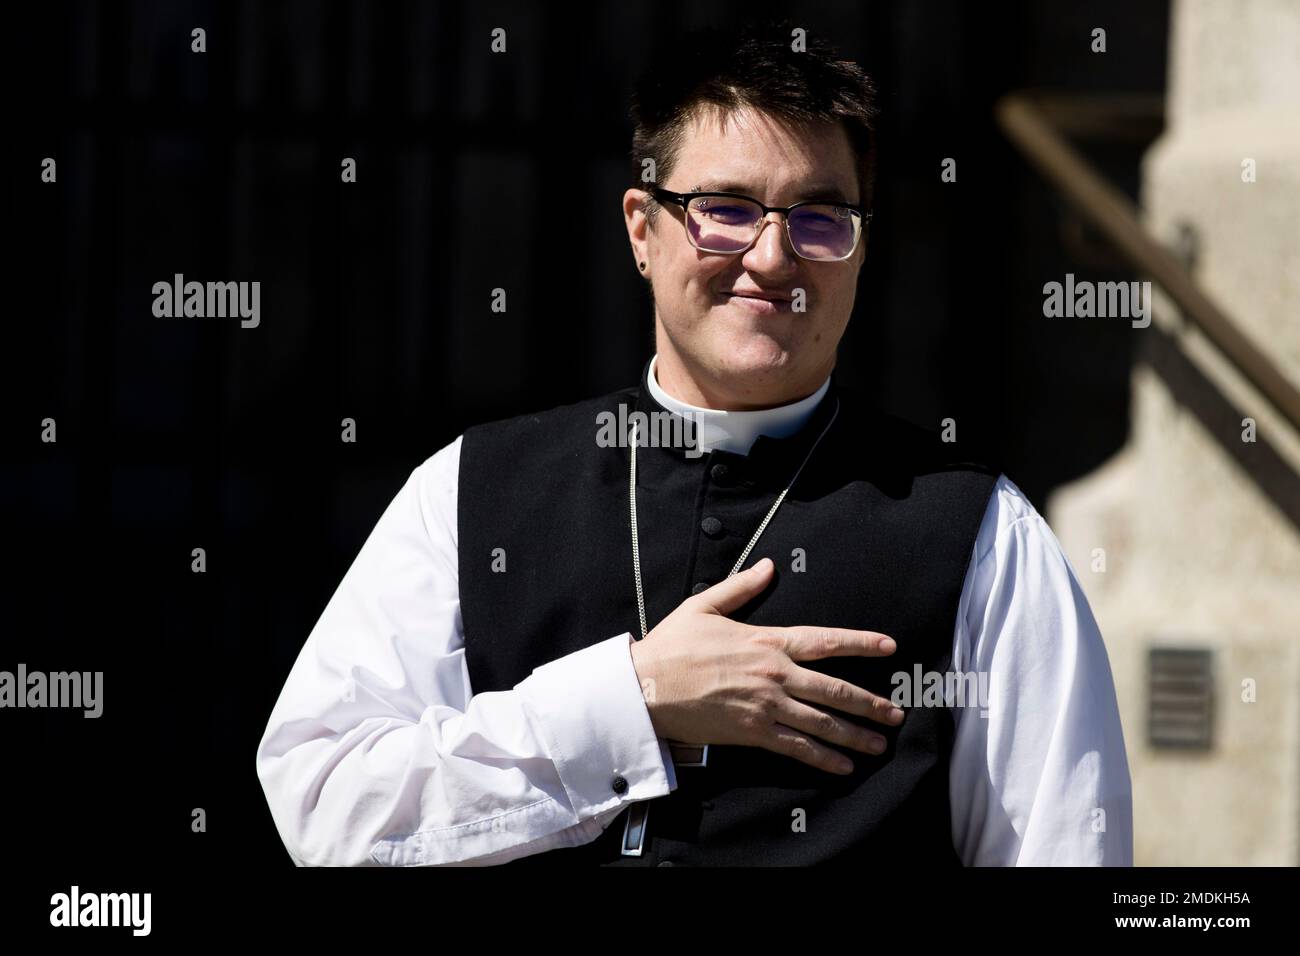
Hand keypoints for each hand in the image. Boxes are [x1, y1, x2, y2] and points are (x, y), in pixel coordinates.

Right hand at [628, 557, 903, 774]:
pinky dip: (823, 758)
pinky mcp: (753, 732)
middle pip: (835, 688)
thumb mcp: (705, 606)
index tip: (889, 646)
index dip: (861, 642)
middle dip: (870, 703)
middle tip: (896, 714)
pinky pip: (797, 747)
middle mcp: (776, 673)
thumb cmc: (672, 646)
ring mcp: (767, 705)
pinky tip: (844, 767)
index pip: (825, 640)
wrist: (646, 686)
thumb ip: (742, 587)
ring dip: (855, 735)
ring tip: (880, 744)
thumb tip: (768, 565)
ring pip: (823, 722)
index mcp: (768, 640)